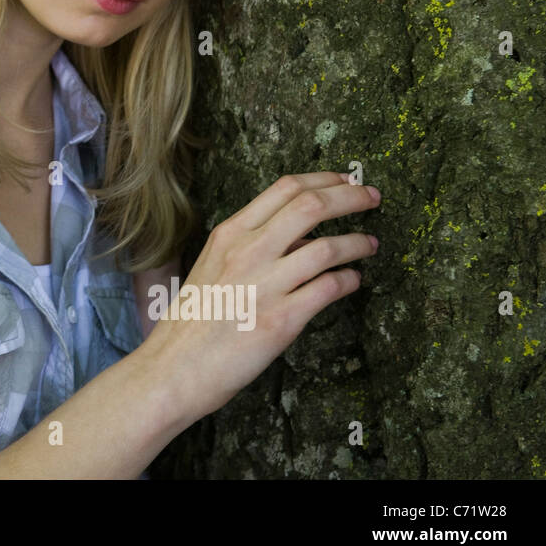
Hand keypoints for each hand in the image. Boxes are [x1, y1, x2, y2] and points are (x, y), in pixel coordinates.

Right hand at [138, 171, 380, 421]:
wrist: (174, 366)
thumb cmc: (194, 319)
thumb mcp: (213, 265)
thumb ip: (252, 245)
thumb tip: (300, 235)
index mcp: (229, 233)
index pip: (285, 188)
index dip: (324, 179)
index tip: (346, 179)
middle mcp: (248, 251)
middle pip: (311, 206)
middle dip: (351, 197)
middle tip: (372, 198)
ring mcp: (265, 285)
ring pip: (327, 247)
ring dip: (357, 243)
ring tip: (370, 244)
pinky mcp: (282, 320)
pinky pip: (329, 288)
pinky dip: (349, 280)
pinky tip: (353, 281)